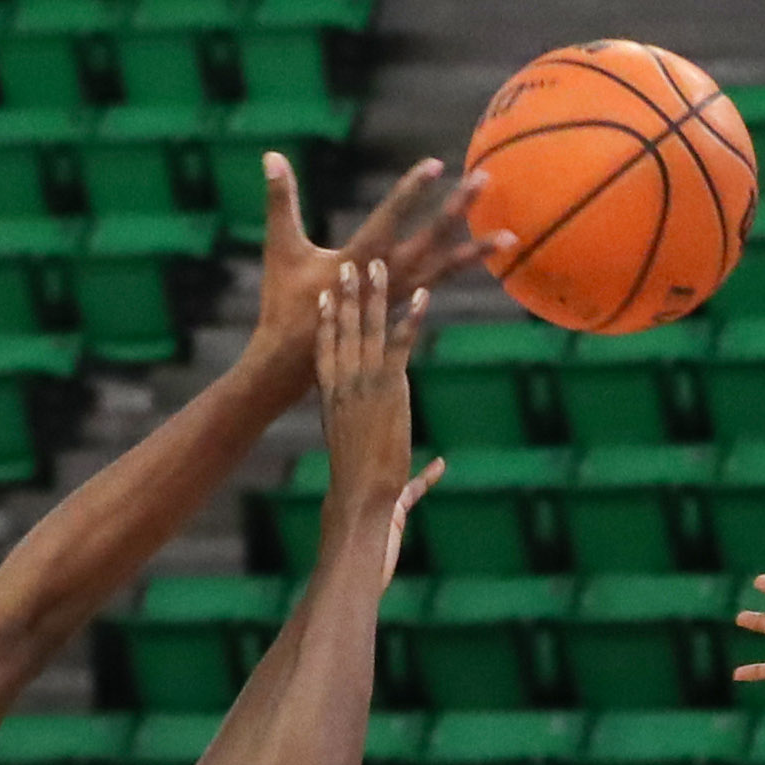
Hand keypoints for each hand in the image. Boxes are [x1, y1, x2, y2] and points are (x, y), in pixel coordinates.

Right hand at [253, 154, 501, 378]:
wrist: (294, 360)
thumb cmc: (284, 301)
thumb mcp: (281, 247)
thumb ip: (280, 200)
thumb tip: (272, 155)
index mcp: (355, 260)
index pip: (389, 218)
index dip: (411, 191)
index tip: (435, 165)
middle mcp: (385, 277)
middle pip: (430, 239)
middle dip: (458, 208)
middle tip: (485, 180)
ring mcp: (397, 294)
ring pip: (445, 268)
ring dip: (477, 250)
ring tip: (511, 237)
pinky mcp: (402, 305)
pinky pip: (437, 283)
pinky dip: (460, 269)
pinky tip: (486, 260)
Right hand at [313, 259, 443, 579]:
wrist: (358, 500)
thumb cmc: (366, 499)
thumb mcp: (392, 478)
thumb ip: (420, 473)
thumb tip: (439, 472)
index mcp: (333, 403)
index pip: (325, 352)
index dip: (326, 322)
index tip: (326, 295)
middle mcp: (344, 387)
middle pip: (343, 331)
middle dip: (347, 296)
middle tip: (349, 264)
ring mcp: (364, 385)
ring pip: (368, 330)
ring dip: (376, 295)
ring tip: (380, 265)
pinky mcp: (389, 388)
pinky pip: (400, 344)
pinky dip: (411, 318)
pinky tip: (421, 295)